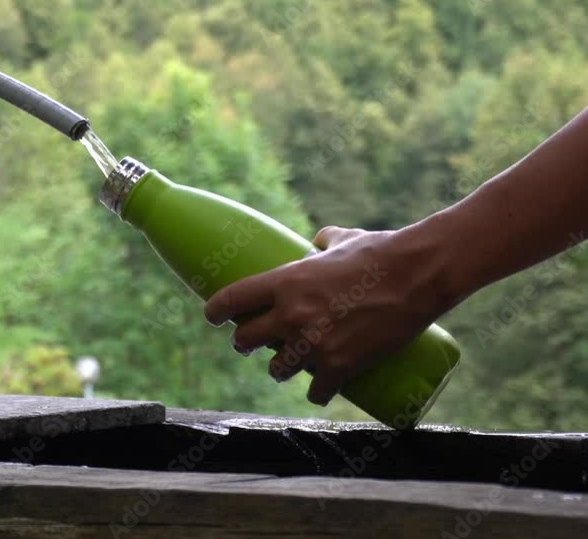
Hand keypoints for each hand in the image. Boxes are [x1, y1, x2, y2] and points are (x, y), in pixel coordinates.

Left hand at [203, 225, 450, 406]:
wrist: (420, 274)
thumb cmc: (381, 250)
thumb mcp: (342, 239)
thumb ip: (324, 239)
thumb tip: (317, 239)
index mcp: (284, 281)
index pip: (229, 300)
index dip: (214, 311)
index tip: (212, 317)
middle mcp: (291, 315)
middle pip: (243, 340)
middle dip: (244, 342)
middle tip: (251, 342)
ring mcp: (314, 344)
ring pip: (275, 370)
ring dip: (278, 369)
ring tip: (285, 366)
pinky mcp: (340, 367)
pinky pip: (315, 392)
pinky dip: (317, 393)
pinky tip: (318, 392)